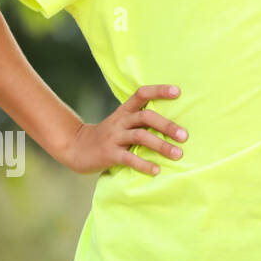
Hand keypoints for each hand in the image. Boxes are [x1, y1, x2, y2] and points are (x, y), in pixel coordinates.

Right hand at [60, 85, 187, 175]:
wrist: (76, 148)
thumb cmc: (109, 136)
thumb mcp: (121, 122)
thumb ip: (140, 120)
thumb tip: (174, 123)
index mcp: (124, 111)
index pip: (141, 94)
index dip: (159, 90)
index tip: (178, 91)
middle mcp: (120, 121)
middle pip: (146, 116)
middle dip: (167, 125)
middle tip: (185, 136)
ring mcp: (114, 137)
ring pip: (140, 136)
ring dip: (161, 145)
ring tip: (178, 154)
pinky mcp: (109, 154)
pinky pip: (129, 158)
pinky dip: (144, 164)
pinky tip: (156, 170)